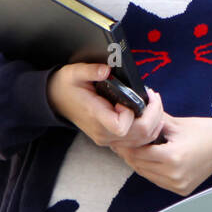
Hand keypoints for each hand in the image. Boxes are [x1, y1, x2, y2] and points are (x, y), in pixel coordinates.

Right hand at [47, 63, 164, 147]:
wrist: (56, 100)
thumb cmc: (67, 85)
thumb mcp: (74, 73)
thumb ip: (90, 71)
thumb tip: (106, 70)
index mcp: (95, 117)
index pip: (121, 126)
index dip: (130, 112)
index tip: (128, 98)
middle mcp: (103, 134)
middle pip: (140, 134)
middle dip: (153, 114)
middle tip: (153, 96)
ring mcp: (109, 140)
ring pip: (144, 140)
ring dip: (155, 121)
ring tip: (153, 102)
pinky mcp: (113, 140)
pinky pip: (140, 141)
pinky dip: (150, 127)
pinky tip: (148, 111)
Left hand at [112, 115, 211, 195]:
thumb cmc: (204, 131)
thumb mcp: (176, 123)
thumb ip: (152, 122)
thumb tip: (134, 116)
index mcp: (173, 157)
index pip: (139, 153)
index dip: (127, 145)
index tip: (121, 137)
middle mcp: (175, 175)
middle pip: (140, 166)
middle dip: (130, 153)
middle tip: (122, 143)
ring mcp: (178, 185)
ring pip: (146, 175)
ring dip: (139, 163)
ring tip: (134, 149)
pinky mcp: (181, 189)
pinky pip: (157, 180)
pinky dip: (151, 170)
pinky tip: (149, 158)